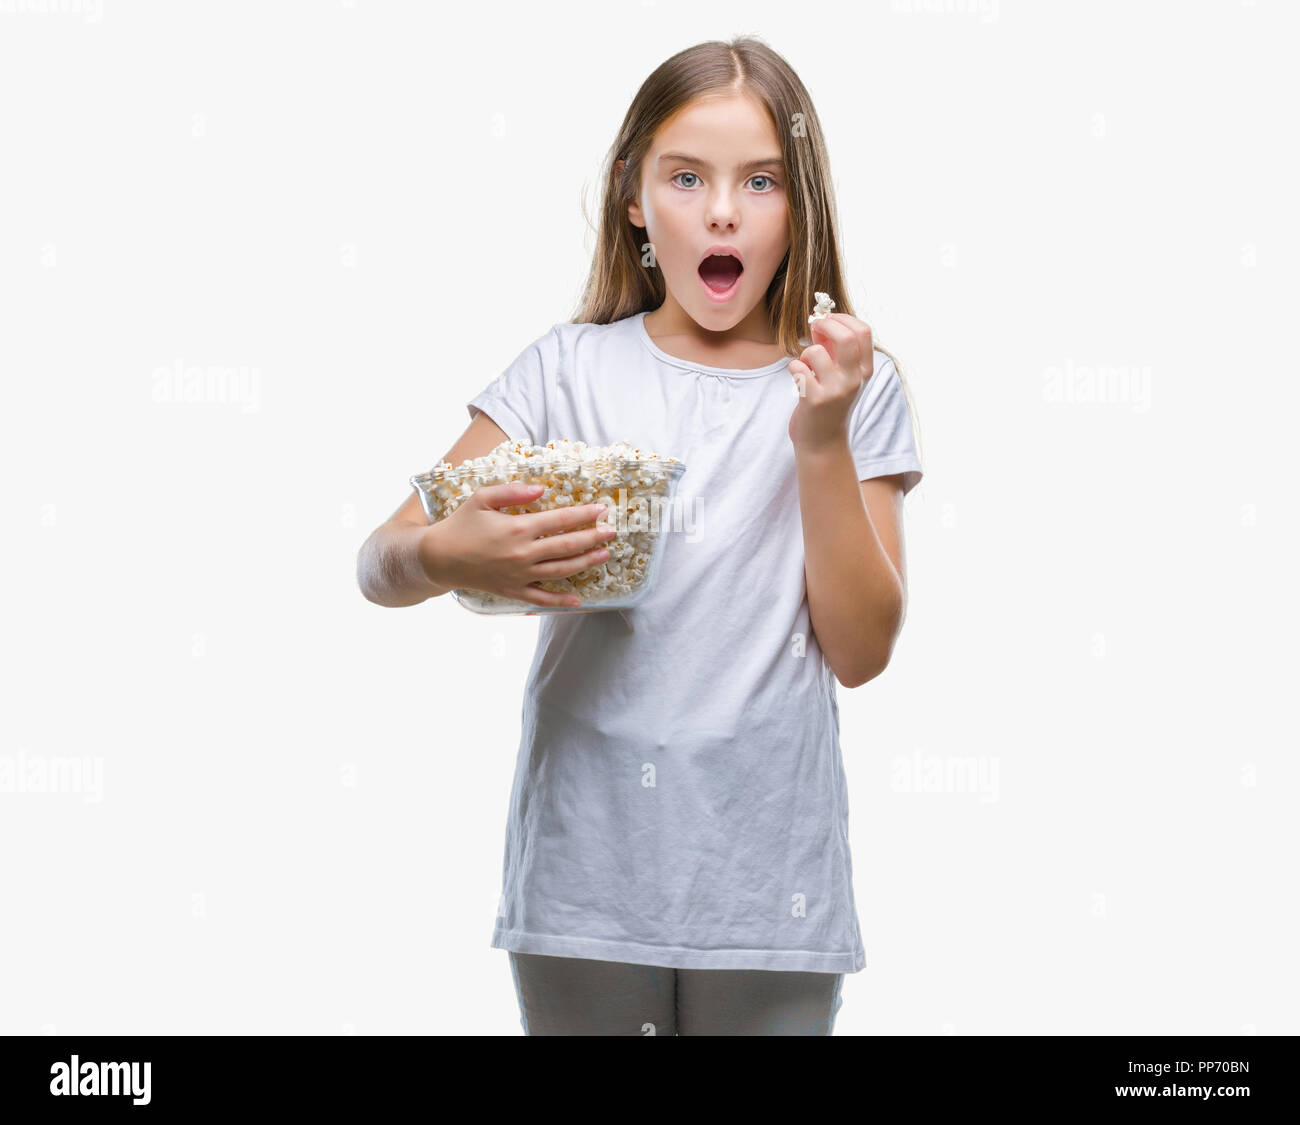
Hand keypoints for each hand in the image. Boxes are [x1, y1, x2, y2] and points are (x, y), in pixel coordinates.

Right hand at [417, 482, 616, 609]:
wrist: (439, 558)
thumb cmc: (461, 524)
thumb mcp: (483, 498)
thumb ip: (513, 491)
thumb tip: (542, 489)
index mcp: (518, 528)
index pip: (561, 520)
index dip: (585, 515)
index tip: (602, 510)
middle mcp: (523, 553)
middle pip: (567, 546)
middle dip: (593, 538)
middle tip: (612, 532)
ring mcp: (519, 575)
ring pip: (561, 571)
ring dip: (586, 563)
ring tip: (604, 555)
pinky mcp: (513, 591)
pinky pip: (541, 599)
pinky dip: (560, 601)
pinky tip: (578, 600)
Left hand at [787, 312, 873, 449]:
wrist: (822, 442)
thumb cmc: (829, 404)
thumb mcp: (841, 376)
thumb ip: (835, 349)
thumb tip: (820, 321)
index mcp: (864, 370)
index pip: (863, 331)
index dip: (842, 319)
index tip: (827, 319)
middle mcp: (854, 380)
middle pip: (845, 337)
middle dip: (825, 324)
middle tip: (813, 327)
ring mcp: (835, 391)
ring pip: (815, 352)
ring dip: (804, 353)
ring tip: (806, 367)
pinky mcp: (814, 400)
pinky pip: (798, 368)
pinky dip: (794, 368)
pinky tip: (798, 381)